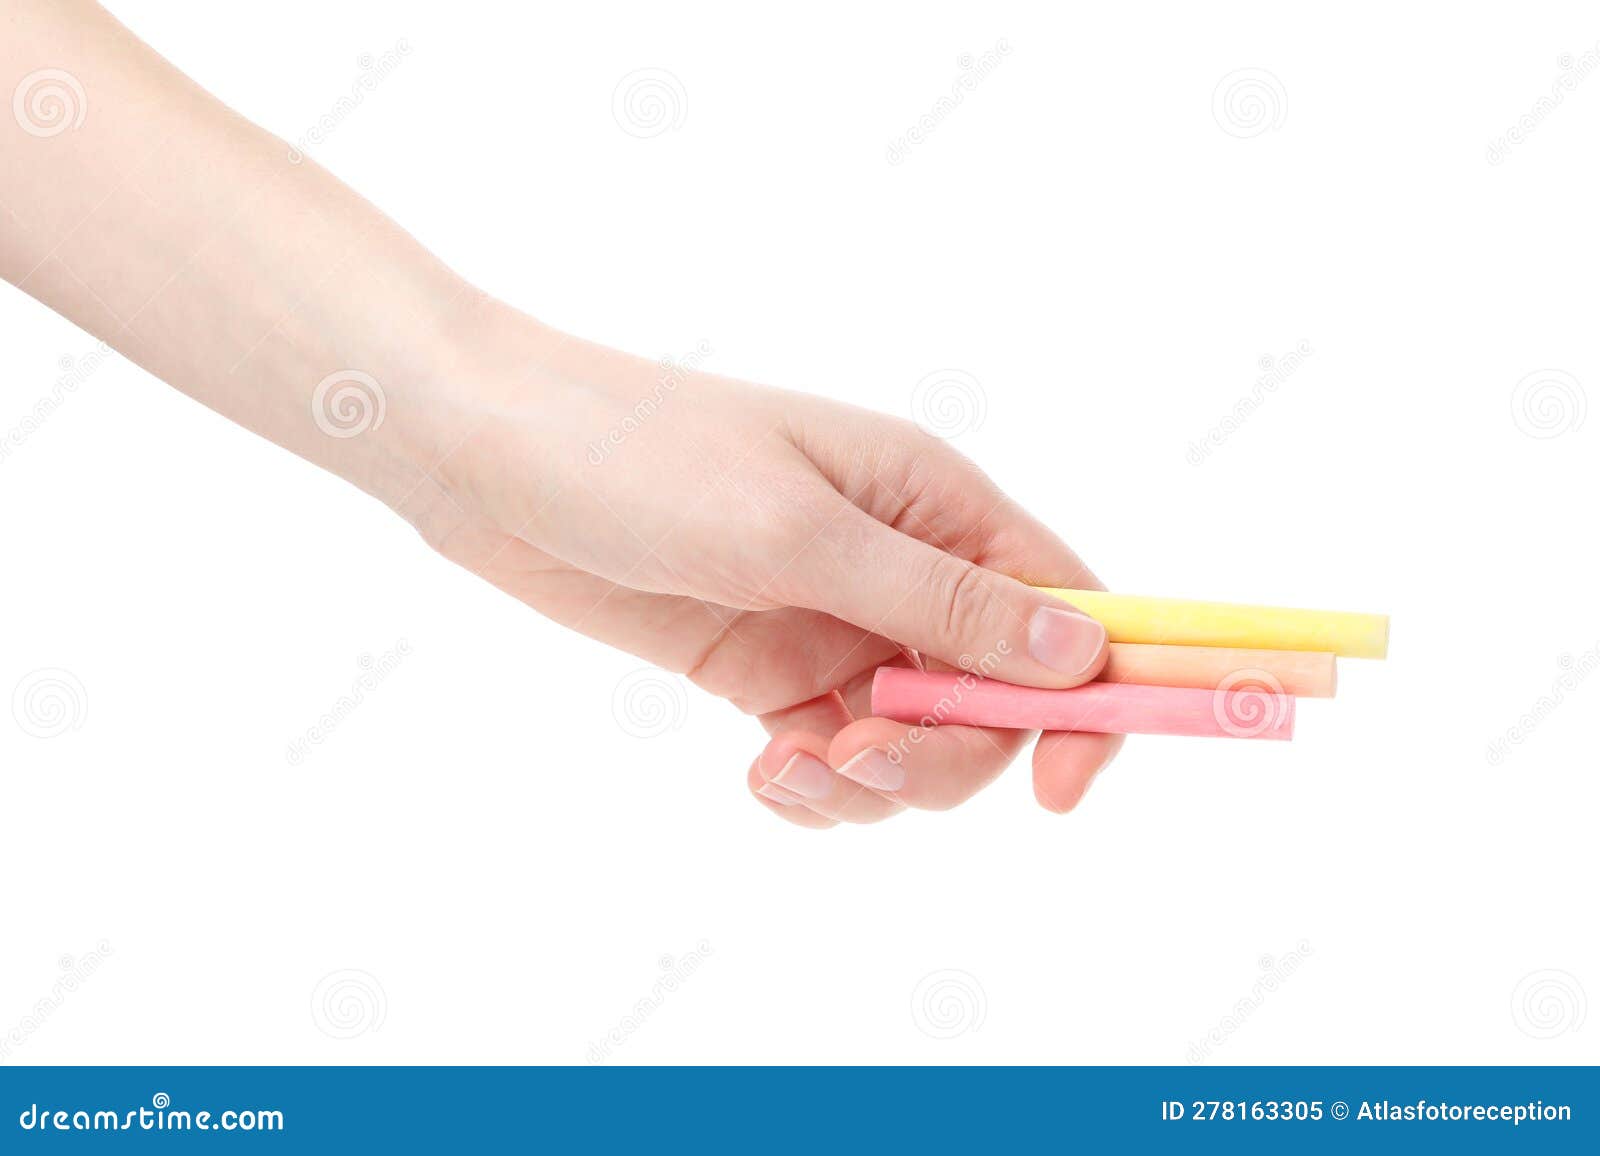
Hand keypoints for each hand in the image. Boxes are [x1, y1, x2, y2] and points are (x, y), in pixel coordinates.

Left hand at [391, 302, 1124, 826]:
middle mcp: (900, 563)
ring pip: (914, 739)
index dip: (1089, 701)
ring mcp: (834, 619)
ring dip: (872, 781)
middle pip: (992, 697)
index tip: (1058, 786)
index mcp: (933, 502)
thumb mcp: (795, 532)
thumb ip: (938, 599)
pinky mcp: (770, 666)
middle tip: (857, 764)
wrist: (490, 458)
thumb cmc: (639, 460)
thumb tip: (1083, 653)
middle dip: (946, 754)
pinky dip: (814, 784)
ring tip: (785, 773)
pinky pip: (834, 752)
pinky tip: (760, 776)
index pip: (1064, 607)